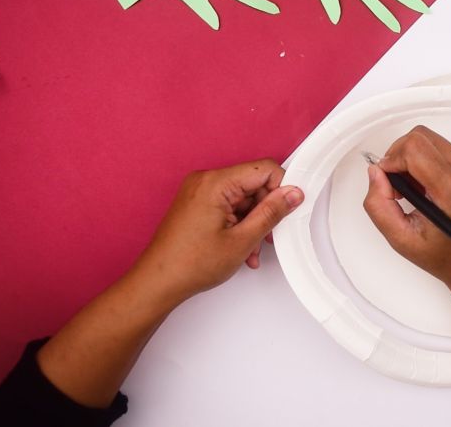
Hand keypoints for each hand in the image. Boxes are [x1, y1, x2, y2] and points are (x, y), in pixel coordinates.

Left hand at [135, 159, 303, 302]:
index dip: (281, 188)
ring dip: (253, 222)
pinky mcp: (196, 203)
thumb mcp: (243, 240)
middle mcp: (205, 180)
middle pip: (253, 184)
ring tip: (251, 249)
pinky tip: (241, 246)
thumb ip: (272, 213)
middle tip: (268, 235)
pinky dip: (239, 223)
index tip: (290, 207)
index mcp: (215, 183)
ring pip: (242, 198)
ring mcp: (198, 191)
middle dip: (266, 210)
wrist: (158, 281)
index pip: (264, 169)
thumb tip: (292, 194)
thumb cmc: (189, 263)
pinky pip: (228, 205)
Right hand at [363, 126, 450, 290]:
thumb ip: (379, 205)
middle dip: (399, 157)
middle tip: (398, 187)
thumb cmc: (447, 257)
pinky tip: (425, 188)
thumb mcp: (402, 240)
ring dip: (412, 159)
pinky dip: (425, 162)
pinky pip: (441, 148)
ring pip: (429, 140)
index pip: (414, 148)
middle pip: (420, 137)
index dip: (392, 160)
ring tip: (413, 190)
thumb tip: (375, 173)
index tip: (388, 181)